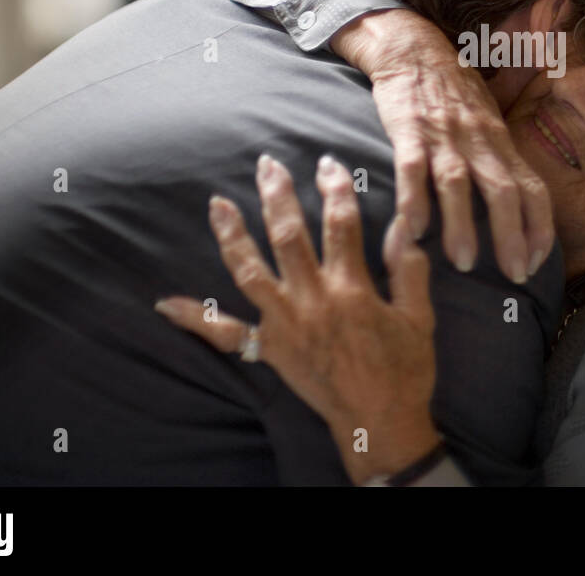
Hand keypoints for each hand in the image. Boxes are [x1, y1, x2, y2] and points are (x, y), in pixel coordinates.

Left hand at [156, 153, 440, 484]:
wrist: (379, 422)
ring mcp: (285, 324)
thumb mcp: (418, 317)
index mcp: (351, 288)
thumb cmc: (404, 370)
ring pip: (249, 272)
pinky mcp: (270, 349)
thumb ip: (408, 269)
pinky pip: (226, 334)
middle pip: (289, 236)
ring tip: (218, 203)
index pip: (340, 224)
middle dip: (278, 196)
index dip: (334, 189)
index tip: (327, 163)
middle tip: (268, 164)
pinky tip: (165, 304)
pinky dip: (194, 320)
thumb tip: (401, 226)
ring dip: (232, 236)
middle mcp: (312, 300)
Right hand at [331, 9, 554, 282]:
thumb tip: (515, 212)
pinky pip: (413, 168)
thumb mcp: (487, 125)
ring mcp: (443, 135)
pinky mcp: (408, 129)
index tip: (535, 264)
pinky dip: (413, 199)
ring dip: (463, 224)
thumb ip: (499, 163)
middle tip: (514, 276)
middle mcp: (478, 141)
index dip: (540, 228)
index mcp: (501, 144)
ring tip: (463, 262)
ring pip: (459, 183)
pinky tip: (413, 230)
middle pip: (504, 191)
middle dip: (512, 237)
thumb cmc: (453, 95)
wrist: (414, 47)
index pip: (533, 189)